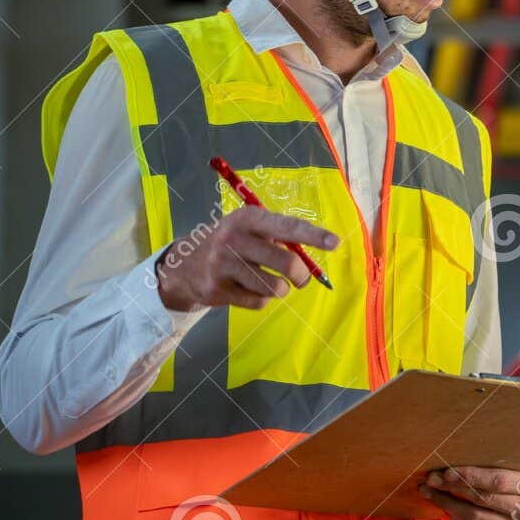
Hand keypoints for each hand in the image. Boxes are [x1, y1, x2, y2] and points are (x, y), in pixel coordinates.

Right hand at [154, 206, 339, 312]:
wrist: (183, 265)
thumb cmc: (231, 244)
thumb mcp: (250, 230)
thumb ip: (279, 239)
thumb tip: (314, 260)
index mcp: (247, 218)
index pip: (287, 226)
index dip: (313, 235)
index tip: (335, 243)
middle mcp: (233, 238)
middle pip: (285, 262)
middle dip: (301, 275)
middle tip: (301, 279)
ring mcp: (223, 265)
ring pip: (273, 287)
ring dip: (280, 290)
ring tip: (272, 284)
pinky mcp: (217, 289)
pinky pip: (257, 302)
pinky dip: (261, 300)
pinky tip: (247, 290)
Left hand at [419, 465, 519, 519]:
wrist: (512, 496)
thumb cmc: (503, 471)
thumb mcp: (503, 459)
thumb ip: (486, 457)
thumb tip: (452, 451)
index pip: (498, 481)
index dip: (471, 476)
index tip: (446, 472)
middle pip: (485, 499)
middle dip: (454, 488)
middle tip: (431, 480)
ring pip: (475, 517)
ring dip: (447, 503)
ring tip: (430, 492)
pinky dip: (454, 519)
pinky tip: (444, 506)